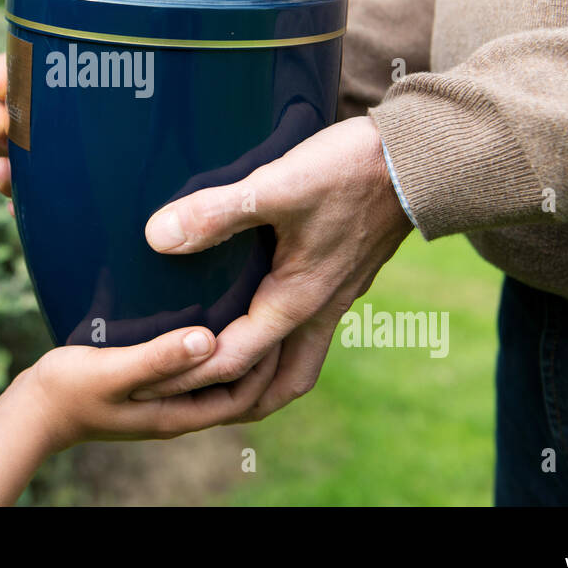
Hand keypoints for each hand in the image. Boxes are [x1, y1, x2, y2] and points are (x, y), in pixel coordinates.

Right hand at [24, 325, 281, 453]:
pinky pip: (198, 368)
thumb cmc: (69, 390)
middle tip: (282, 308)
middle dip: (266, 358)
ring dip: (242, 351)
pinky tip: (211, 312)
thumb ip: (159, 358)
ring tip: (256, 307)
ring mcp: (167, 399)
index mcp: (179, 414)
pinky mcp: (152, 383)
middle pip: (242, 390)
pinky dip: (215, 346)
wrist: (34, 408)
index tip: (282, 322)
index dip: (269, 365)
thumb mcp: (114, 370)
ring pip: (221, 379)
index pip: (246, 397)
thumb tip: (210, 340)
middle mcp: (180, 410)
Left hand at [129, 116, 413, 418]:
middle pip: (276, 385)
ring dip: (261, 381)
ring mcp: (333, 295)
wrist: (420, 160)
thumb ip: (218, 213)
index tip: (148, 383)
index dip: (187, 375)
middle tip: (188, 407)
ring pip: (296, 361)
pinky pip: (306, 331)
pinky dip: (277, 345)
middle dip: (233, 403)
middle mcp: (317, 309)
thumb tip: (158, 238)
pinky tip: (255, 315)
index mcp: (296, 300)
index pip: (233, 361)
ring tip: (221, 381)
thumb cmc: (351, 172)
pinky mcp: (340, 275)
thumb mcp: (276, 187)